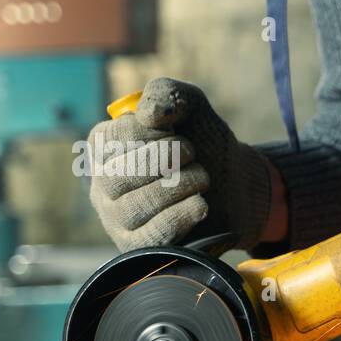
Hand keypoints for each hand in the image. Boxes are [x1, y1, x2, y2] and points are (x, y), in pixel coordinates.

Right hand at [86, 77, 275, 250]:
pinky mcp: (141, 247)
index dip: (146, 134)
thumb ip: (168, 94)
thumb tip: (148, 114)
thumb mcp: (191, 108)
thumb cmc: (204, 144)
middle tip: (193, 152)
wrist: (237, 187)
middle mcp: (103, 183)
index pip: (107, 140)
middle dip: (161, 161)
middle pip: (114, 177)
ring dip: (175, 188)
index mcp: (104, 147)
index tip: (176, 130)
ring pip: (132, 208)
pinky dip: (180, 217)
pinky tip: (202, 204)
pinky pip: (151, 237)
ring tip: (203, 177)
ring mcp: (118, 219)